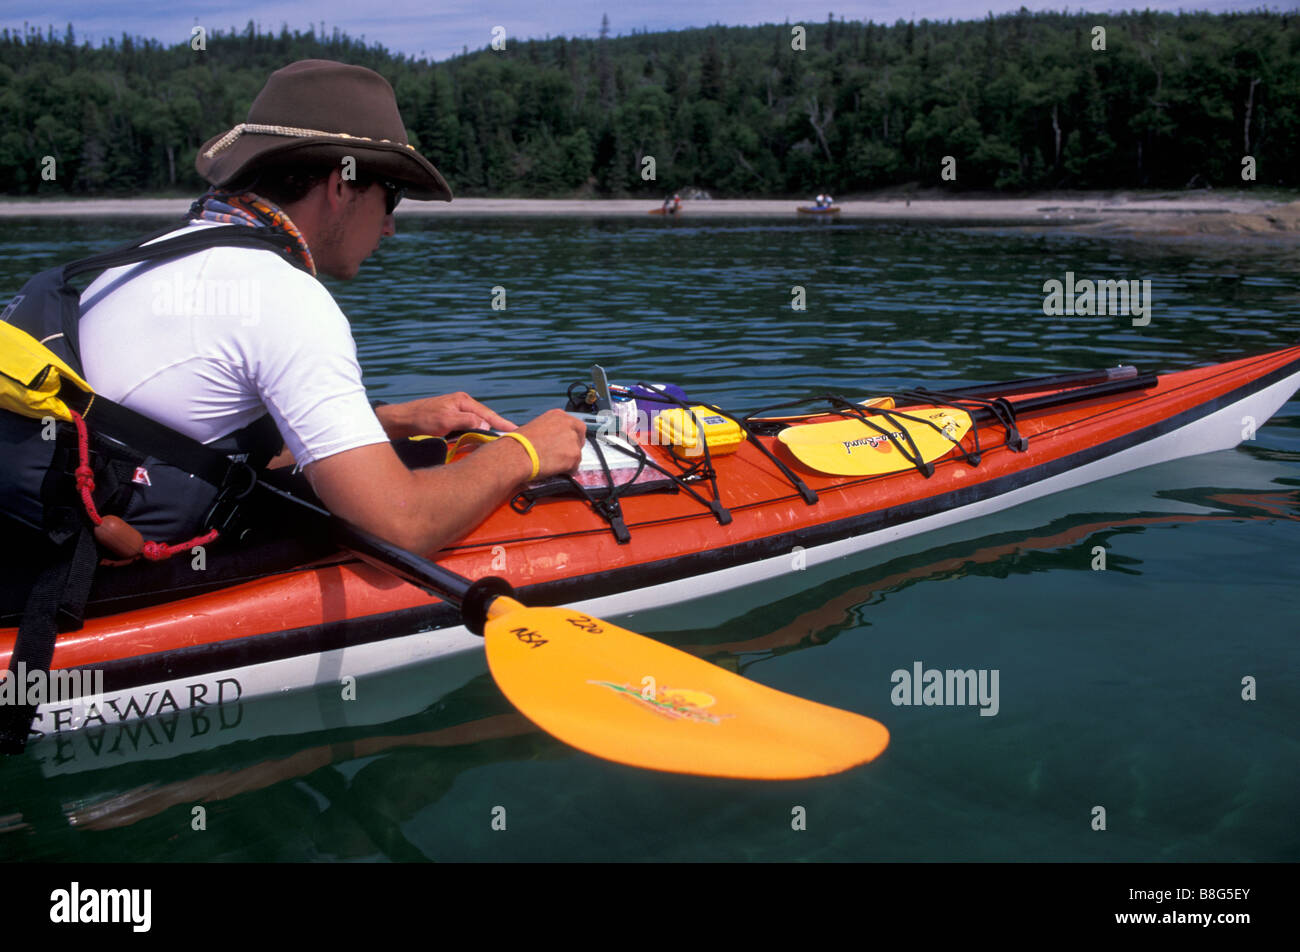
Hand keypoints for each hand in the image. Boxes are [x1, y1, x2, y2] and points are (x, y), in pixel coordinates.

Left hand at [377, 392, 515, 438]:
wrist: (403, 419)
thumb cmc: (422, 419)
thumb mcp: (445, 420)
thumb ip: (467, 422)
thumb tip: (486, 426)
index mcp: (463, 401)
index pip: (488, 414)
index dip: (502, 423)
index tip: (517, 430)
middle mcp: (462, 403)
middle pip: (485, 417)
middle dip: (499, 426)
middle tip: (515, 436)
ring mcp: (457, 410)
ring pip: (478, 422)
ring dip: (489, 430)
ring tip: (503, 438)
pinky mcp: (452, 418)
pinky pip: (471, 425)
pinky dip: (478, 431)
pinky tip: (483, 438)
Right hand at [509, 409, 586, 478]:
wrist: (517, 454)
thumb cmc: (520, 443)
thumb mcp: (536, 427)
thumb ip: (550, 431)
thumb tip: (553, 440)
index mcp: (558, 415)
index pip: (575, 426)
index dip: (571, 437)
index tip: (566, 444)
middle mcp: (568, 424)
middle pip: (579, 438)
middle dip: (572, 448)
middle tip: (562, 456)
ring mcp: (572, 439)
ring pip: (577, 453)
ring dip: (568, 460)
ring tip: (552, 463)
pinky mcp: (574, 454)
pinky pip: (575, 466)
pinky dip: (567, 470)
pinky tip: (554, 468)